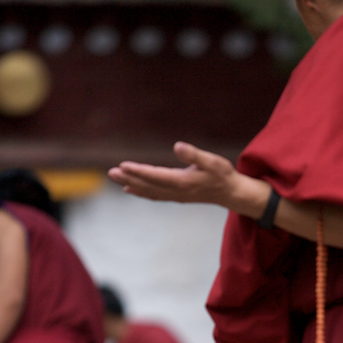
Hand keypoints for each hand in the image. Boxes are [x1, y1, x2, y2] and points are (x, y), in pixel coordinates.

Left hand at [108, 142, 265, 215]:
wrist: (231, 194)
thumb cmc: (222, 175)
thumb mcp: (212, 161)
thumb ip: (194, 154)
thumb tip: (177, 146)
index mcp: (183, 182)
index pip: (155, 176)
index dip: (138, 171)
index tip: (123, 165)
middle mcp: (176, 191)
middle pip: (147, 185)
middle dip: (129, 178)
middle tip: (111, 172)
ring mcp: (175, 196)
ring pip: (148, 191)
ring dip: (131, 184)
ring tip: (116, 178)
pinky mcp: (177, 196)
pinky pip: (154, 195)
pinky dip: (141, 192)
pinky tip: (130, 189)